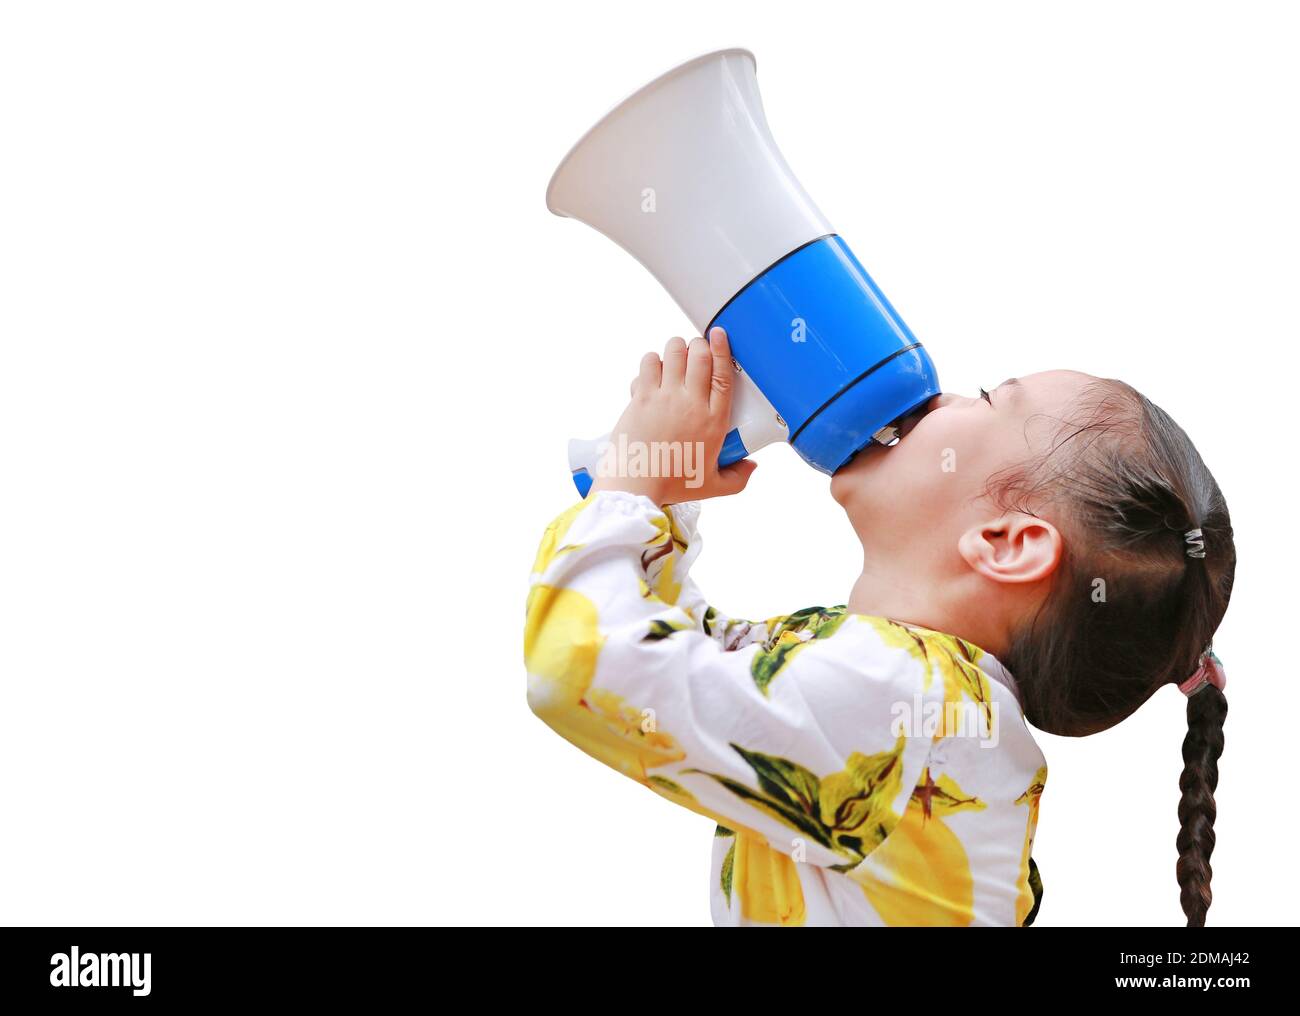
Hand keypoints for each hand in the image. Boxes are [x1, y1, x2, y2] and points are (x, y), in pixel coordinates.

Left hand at [589, 327, 756, 504]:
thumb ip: (737, 478)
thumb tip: (752, 467)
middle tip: (697, 351)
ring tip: (676, 356)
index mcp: (713, 421)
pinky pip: (649, 362)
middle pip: (700, 355)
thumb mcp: (713, 486)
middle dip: (699, 345)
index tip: (720, 336)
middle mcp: (691, 403)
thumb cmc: (672, 484)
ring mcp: (665, 397)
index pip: (723, 375)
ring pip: (674, 351)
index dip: (723, 350)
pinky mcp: (642, 397)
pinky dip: (652, 361)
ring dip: (676, 348)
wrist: (636, 485)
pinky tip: (654, 371)